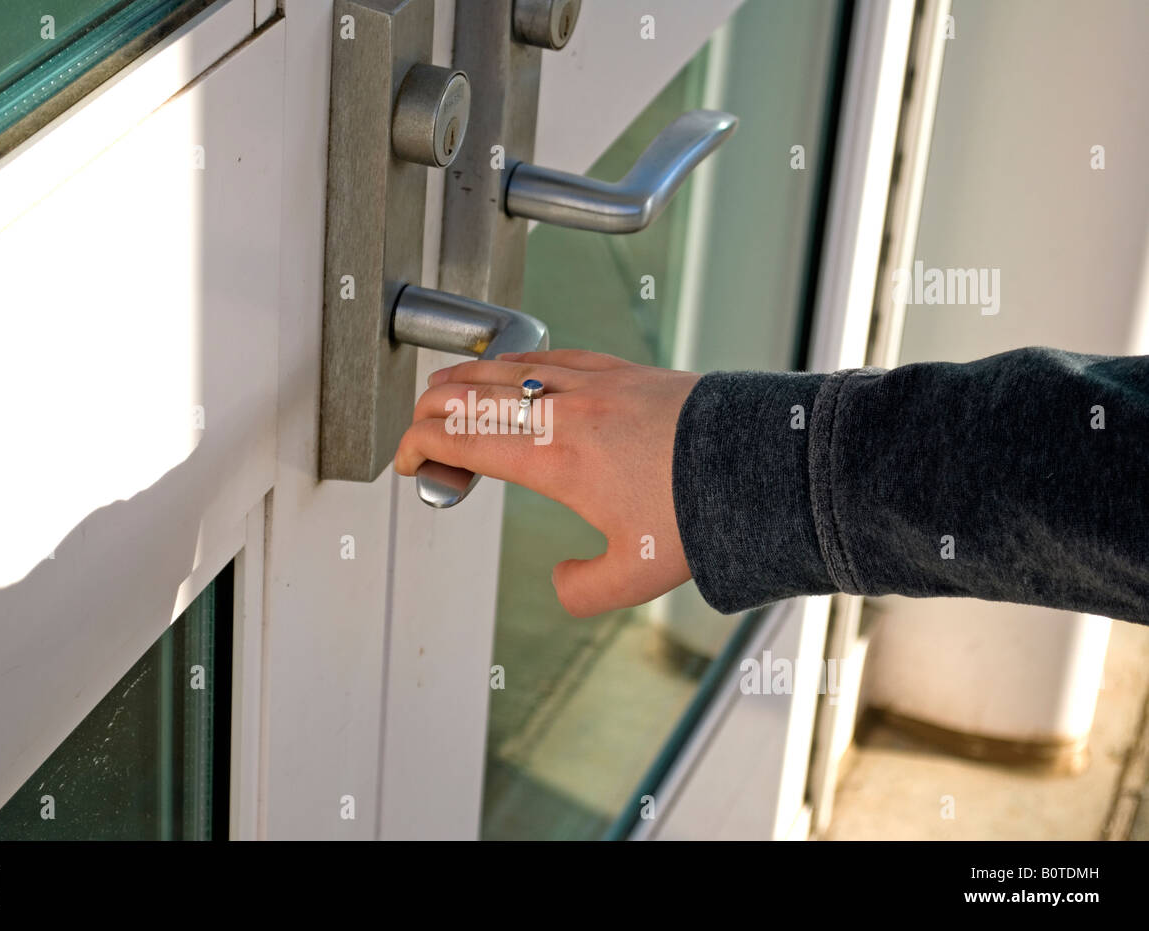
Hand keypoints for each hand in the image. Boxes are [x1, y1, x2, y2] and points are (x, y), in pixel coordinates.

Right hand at [394, 349, 700, 616]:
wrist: (757, 459)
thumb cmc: (701, 511)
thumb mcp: (636, 576)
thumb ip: (583, 589)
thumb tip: (560, 582)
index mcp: (554, 461)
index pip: (462, 441)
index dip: (419, 446)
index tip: (408, 460)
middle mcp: (565, 414)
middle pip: (471, 396)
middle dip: (429, 410)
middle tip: (417, 429)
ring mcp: (592, 385)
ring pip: (507, 368)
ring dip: (465, 378)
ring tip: (445, 389)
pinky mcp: (621, 370)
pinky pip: (551, 356)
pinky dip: (516, 361)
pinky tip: (516, 366)